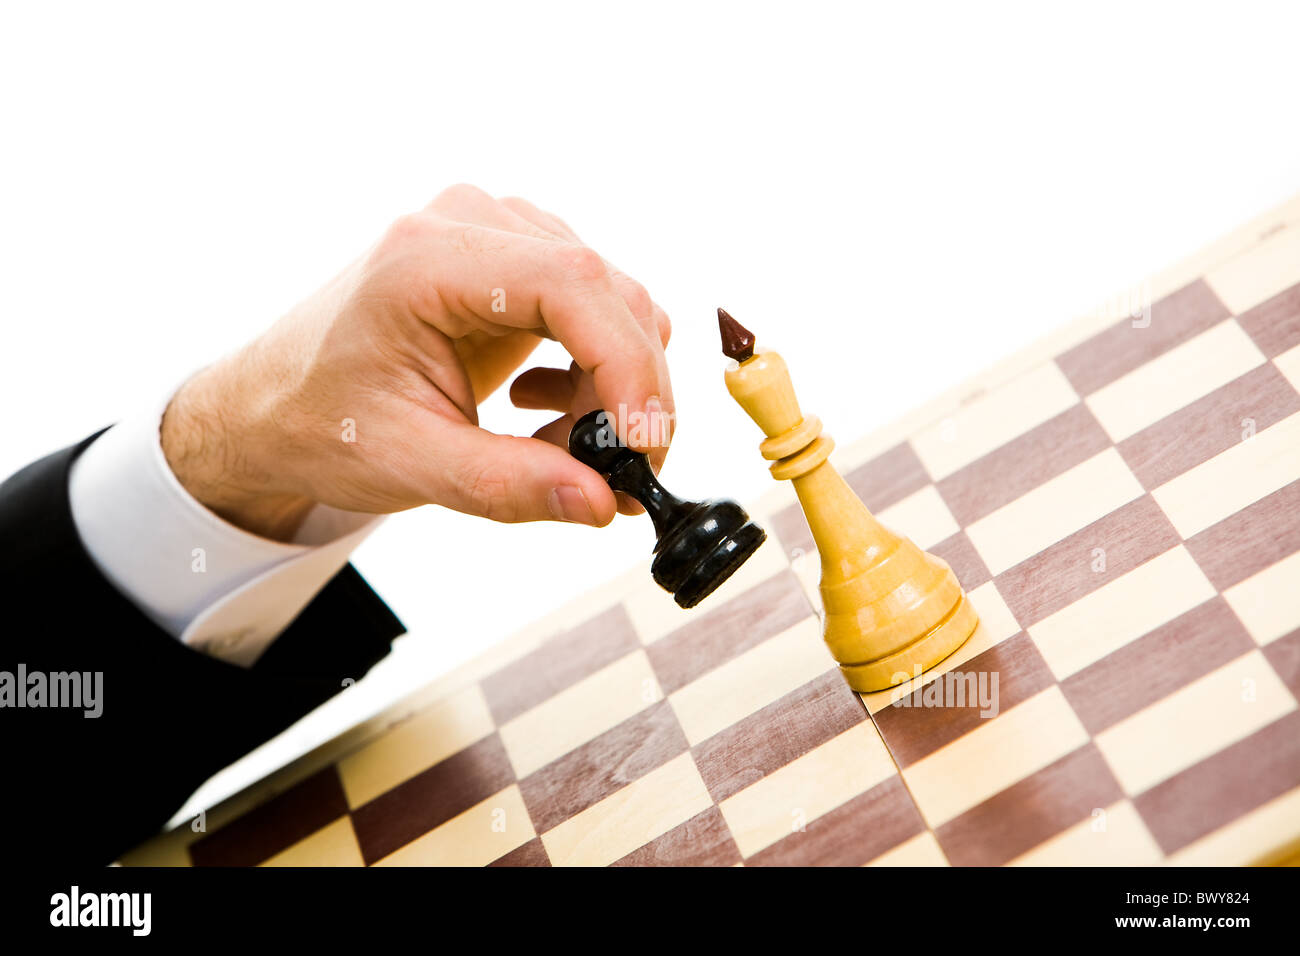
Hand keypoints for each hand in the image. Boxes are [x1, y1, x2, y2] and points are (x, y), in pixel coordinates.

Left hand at [161, 185, 674, 540]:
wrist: (275, 404)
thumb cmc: (321, 422)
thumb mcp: (408, 464)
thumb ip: (508, 485)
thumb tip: (602, 501)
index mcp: (427, 257)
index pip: (572, 283)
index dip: (626, 365)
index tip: (643, 446)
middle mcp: (469, 223)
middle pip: (607, 290)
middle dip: (629, 390)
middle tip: (618, 472)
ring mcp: (495, 233)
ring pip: (613, 301)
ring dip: (610, 385)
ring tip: (554, 444)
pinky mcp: (513, 260)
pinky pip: (594, 308)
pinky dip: (592, 370)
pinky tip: (537, 406)